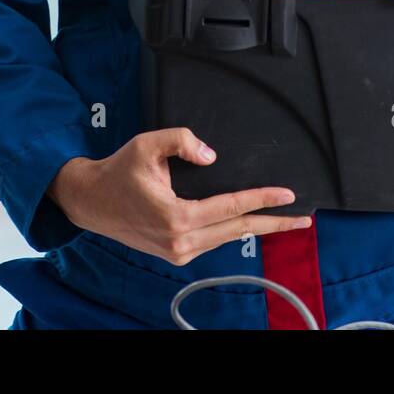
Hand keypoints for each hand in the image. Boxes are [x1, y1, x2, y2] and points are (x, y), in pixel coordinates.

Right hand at [46, 128, 312, 265]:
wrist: (91, 201)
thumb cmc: (118, 171)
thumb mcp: (148, 144)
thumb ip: (183, 141)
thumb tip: (212, 155)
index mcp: (177, 217)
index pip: (231, 207)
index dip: (262, 198)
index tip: (288, 195)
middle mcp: (181, 241)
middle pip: (238, 231)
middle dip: (273, 224)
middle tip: (303, 218)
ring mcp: (179, 252)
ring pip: (228, 238)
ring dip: (256, 229)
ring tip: (284, 221)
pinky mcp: (176, 253)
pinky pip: (214, 241)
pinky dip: (234, 231)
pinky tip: (250, 223)